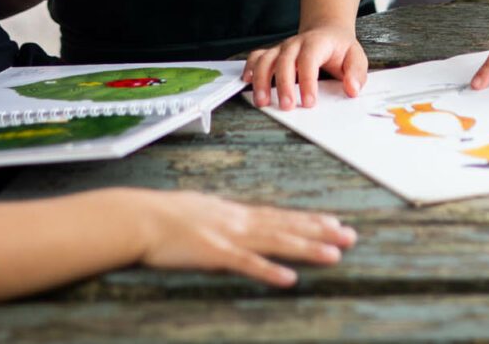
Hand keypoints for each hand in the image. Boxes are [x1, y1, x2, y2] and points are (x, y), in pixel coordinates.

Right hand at [130, 190, 355, 287]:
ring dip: (306, 249)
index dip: (308, 220)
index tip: (333, 222)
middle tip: (350, 236)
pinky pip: (246, 264)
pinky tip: (288, 279)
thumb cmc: (162, 217)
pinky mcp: (214, 254)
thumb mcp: (198, 210)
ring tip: (334, 255)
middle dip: (319, 232)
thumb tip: (233, 220)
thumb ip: (219, 218)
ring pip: (275, 242)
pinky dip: (269, 271)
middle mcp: (238, 221)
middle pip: (286, 226)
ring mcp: (228, 236)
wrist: (138, 217)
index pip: (279, 215)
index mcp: (234, 212)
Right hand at [245, 25, 367, 109]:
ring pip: (266, 59)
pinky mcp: (273, 54)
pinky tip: (247, 82)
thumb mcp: (356, 57)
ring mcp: (282, 48)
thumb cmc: (340, 48)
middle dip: (283, 85)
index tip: (309, 102)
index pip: (309, 60)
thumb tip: (352, 89)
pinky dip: (250, 68)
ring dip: (261, 80)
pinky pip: (257, 57)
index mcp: (316, 43)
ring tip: (262, 101)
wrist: (327, 31)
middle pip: (284, 61)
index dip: (307, 81)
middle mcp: (295, 44)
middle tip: (286, 106)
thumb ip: (356, 73)